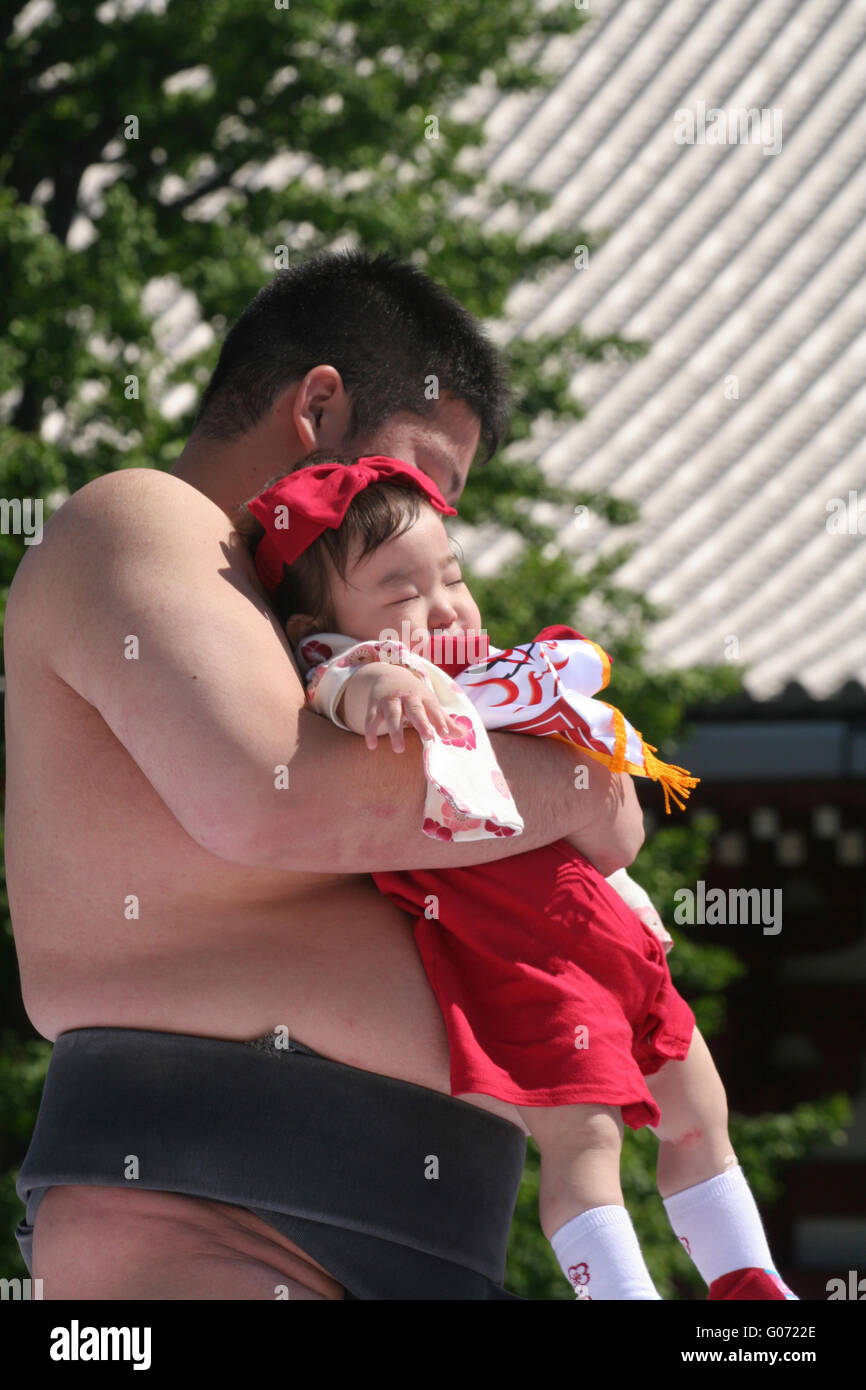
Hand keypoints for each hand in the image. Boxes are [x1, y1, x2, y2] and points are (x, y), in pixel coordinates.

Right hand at [342, 662, 464, 752]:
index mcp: (423, 696)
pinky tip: (372, 746)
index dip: (440, 720)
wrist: (388, 674)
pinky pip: (371, 719)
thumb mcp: (429, 702)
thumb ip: (444, 720)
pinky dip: (371, 732)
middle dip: (421, 723)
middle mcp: (406, 696)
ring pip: (392, 715)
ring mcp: (389, 700)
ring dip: (395, 732)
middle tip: (428, 738)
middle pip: (414, 709)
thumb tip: (463, 736)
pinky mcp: (374, 705)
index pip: (433, 708)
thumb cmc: (414, 694)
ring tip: (399, 750)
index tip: (446, 734)